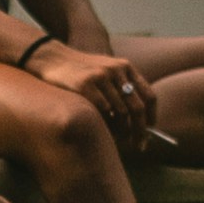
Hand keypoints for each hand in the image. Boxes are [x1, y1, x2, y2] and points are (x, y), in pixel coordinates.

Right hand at [32, 36, 162, 147]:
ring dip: (122, 131)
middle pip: (138, 108)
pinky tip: (103, 131)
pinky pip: (103, 112)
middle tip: (139, 145)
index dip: (152, 116)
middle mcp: (116, 70)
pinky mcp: (85, 85)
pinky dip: (106, 125)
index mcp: (125, 67)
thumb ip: (121, 87)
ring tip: (119, 140)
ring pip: (121, 113)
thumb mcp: (105, 71)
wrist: (51, 57)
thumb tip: (137, 121)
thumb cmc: (79, 71)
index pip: (149, 95)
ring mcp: (101, 77)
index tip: (150, 130)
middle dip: (140, 131)